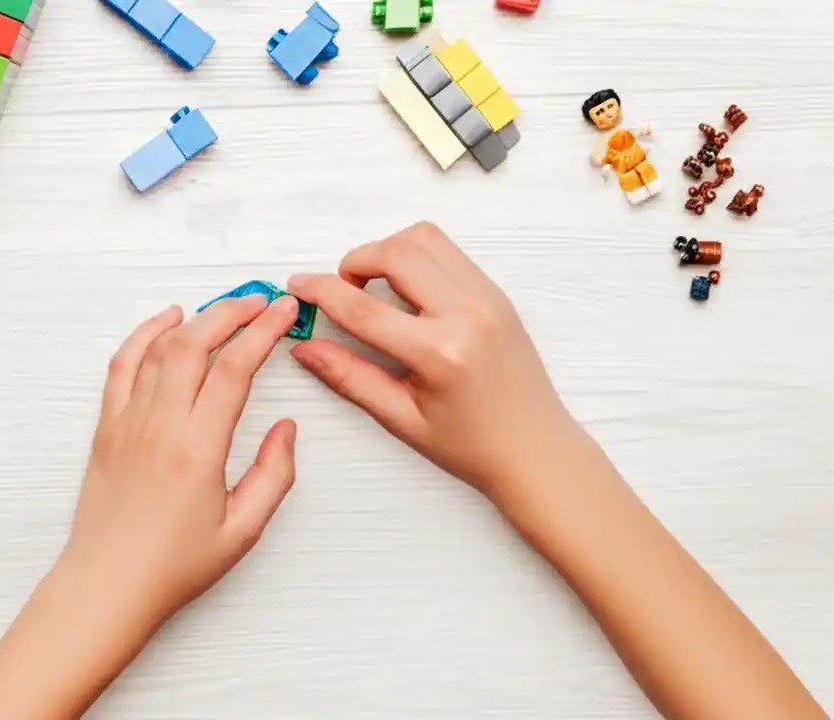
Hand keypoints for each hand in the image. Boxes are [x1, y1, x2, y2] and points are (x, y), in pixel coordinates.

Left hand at [61, 295, 299, 625]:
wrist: (107, 586)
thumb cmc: (171, 566)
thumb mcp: (242, 530)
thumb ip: (273, 474)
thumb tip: (286, 428)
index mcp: (197, 449)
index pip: (235, 368)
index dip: (263, 331)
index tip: (284, 311)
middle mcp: (159, 426)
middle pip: (195, 342)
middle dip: (231, 311)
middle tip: (260, 301)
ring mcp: (127, 422)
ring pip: (159, 347)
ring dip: (195, 319)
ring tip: (224, 308)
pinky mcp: (106, 428)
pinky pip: (123, 366)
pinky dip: (143, 335)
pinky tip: (164, 322)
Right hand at [287, 222, 582, 499]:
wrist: (536, 449)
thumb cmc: (473, 444)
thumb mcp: (401, 418)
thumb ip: (349, 377)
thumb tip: (305, 348)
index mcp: (439, 353)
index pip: (363, 307)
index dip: (321, 291)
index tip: (298, 286)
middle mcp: (467, 315)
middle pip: (396, 252)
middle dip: (356, 261)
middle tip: (344, 290)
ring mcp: (487, 298)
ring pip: (425, 238)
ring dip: (388, 251)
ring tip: (375, 287)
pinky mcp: (496, 293)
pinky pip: (449, 252)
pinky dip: (417, 257)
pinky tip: (407, 292)